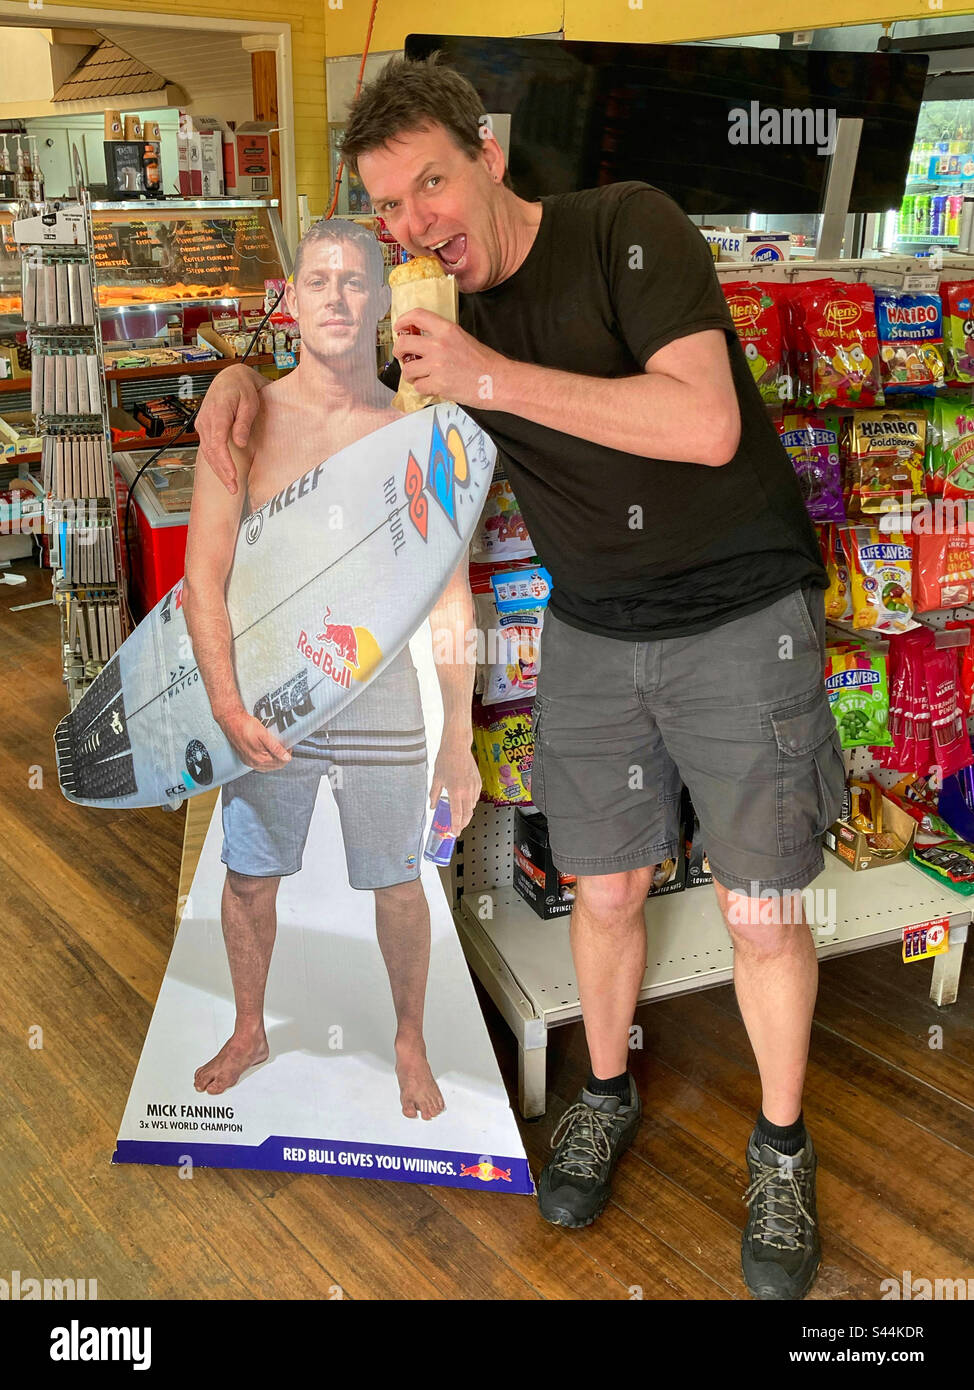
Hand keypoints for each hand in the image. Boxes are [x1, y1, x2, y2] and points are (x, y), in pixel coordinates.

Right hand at [194, 365, 263, 494]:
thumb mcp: (249, 403)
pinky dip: (216, 463)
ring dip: (219, 471)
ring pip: (208, 453)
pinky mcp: (205, 429)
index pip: (217, 442)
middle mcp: (206, 420)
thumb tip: (239, 442)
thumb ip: (243, 423)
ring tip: (231, 487)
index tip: (232, 475)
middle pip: (211, 452)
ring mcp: (203, 424)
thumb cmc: (242, 389)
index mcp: (217, 412)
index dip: (224, 461)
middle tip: (234, 489)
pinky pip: (208, 449)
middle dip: (222, 473)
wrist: (231, 378)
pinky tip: (224, 475)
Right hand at [219, 710, 291, 771]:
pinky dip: (266, 760)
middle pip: (274, 766)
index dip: (287, 754)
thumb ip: (276, 747)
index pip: (280, 762)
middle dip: (282, 757)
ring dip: (274, 759)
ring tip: (277, 749)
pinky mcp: (245, 758)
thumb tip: (286, 757)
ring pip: (267, 766)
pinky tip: (267, 753)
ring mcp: (248, 761)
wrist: (231, 721)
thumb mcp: (264, 735)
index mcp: (260, 758)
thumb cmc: (245, 725)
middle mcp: (254, 762)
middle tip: (285, 747)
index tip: (288, 746)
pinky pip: (259, 764)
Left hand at [393, 308, 507, 408]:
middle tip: (403, 356)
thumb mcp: (463, 338)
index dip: (403, 320)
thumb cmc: (485, 362)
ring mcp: (437, 365)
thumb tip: (423, 342)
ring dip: (411, 374)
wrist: (498, 380)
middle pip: (404, 343)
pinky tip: (432, 386)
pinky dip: (423, 388)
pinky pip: (418, 386)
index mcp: (447, 330)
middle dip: (399, 351)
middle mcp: (439, 345)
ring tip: (420, 376)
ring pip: (408, 369)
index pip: (417, 316)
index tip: (399, 327)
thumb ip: (442, 337)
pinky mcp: (438, 384)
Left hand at [430, 737, 480, 834]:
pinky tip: (465, 801)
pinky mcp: (479, 782)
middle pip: (468, 814)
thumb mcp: (436, 779)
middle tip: (458, 827)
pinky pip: (476, 797)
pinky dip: (471, 802)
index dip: (456, 826)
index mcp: (455, 791)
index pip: (457, 814)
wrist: (457, 747)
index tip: (454, 832)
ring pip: (472, 806)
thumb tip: (433, 806)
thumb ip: (434, 795)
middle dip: (463, 823)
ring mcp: (474, 786)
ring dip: (467, 812)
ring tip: (460, 814)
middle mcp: (467, 791)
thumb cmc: (446, 760)